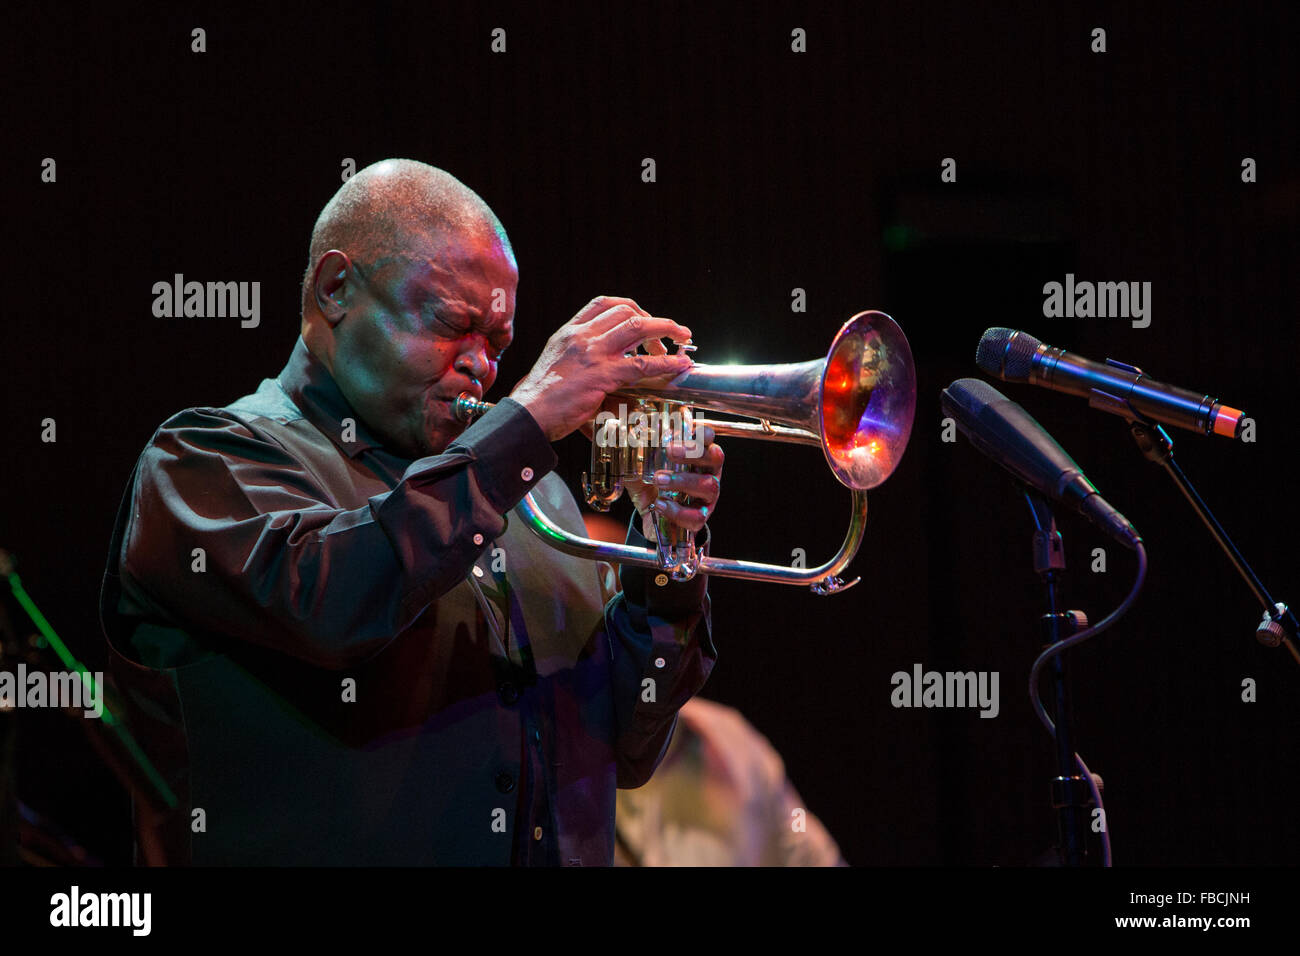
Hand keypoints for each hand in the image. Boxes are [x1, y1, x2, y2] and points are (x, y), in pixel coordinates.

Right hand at [509, 297, 693, 441]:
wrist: (528, 413)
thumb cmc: (540, 397)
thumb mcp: (556, 364)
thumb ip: (579, 357)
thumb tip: (603, 365)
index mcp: (569, 332)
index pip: (604, 303)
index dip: (631, 307)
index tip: (644, 317)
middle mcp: (582, 336)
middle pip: (627, 311)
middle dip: (654, 319)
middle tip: (670, 333)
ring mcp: (593, 354)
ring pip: (638, 328)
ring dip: (666, 330)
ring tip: (682, 339)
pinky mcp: (602, 376)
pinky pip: (642, 365)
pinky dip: (666, 363)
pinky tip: (679, 365)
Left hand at [623, 424, 723, 539]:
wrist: (652, 516)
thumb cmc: (653, 486)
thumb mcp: (643, 466)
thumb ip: (639, 452)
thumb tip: (629, 435)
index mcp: (698, 456)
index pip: (708, 439)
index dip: (702, 432)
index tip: (688, 428)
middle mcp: (708, 474)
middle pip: (715, 458)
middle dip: (693, 452)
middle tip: (670, 450)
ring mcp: (707, 497)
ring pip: (708, 486)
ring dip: (682, 481)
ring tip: (658, 480)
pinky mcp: (699, 518)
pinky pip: (696, 516)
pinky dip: (677, 510)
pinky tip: (660, 504)